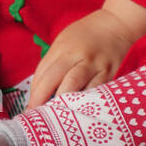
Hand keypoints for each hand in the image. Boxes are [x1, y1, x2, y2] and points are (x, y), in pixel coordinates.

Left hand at [27, 0, 145, 107]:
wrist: (117, 25)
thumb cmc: (86, 35)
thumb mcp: (65, 41)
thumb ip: (53, 63)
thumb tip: (39, 91)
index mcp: (62, 47)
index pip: (42, 72)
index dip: (34, 93)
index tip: (29, 109)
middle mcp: (77, 55)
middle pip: (54, 79)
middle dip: (42, 100)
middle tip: (37, 118)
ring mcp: (95, 65)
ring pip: (74, 87)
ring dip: (63, 105)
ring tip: (55, 120)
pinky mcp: (110, 74)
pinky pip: (95, 92)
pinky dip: (85, 104)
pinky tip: (80, 115)